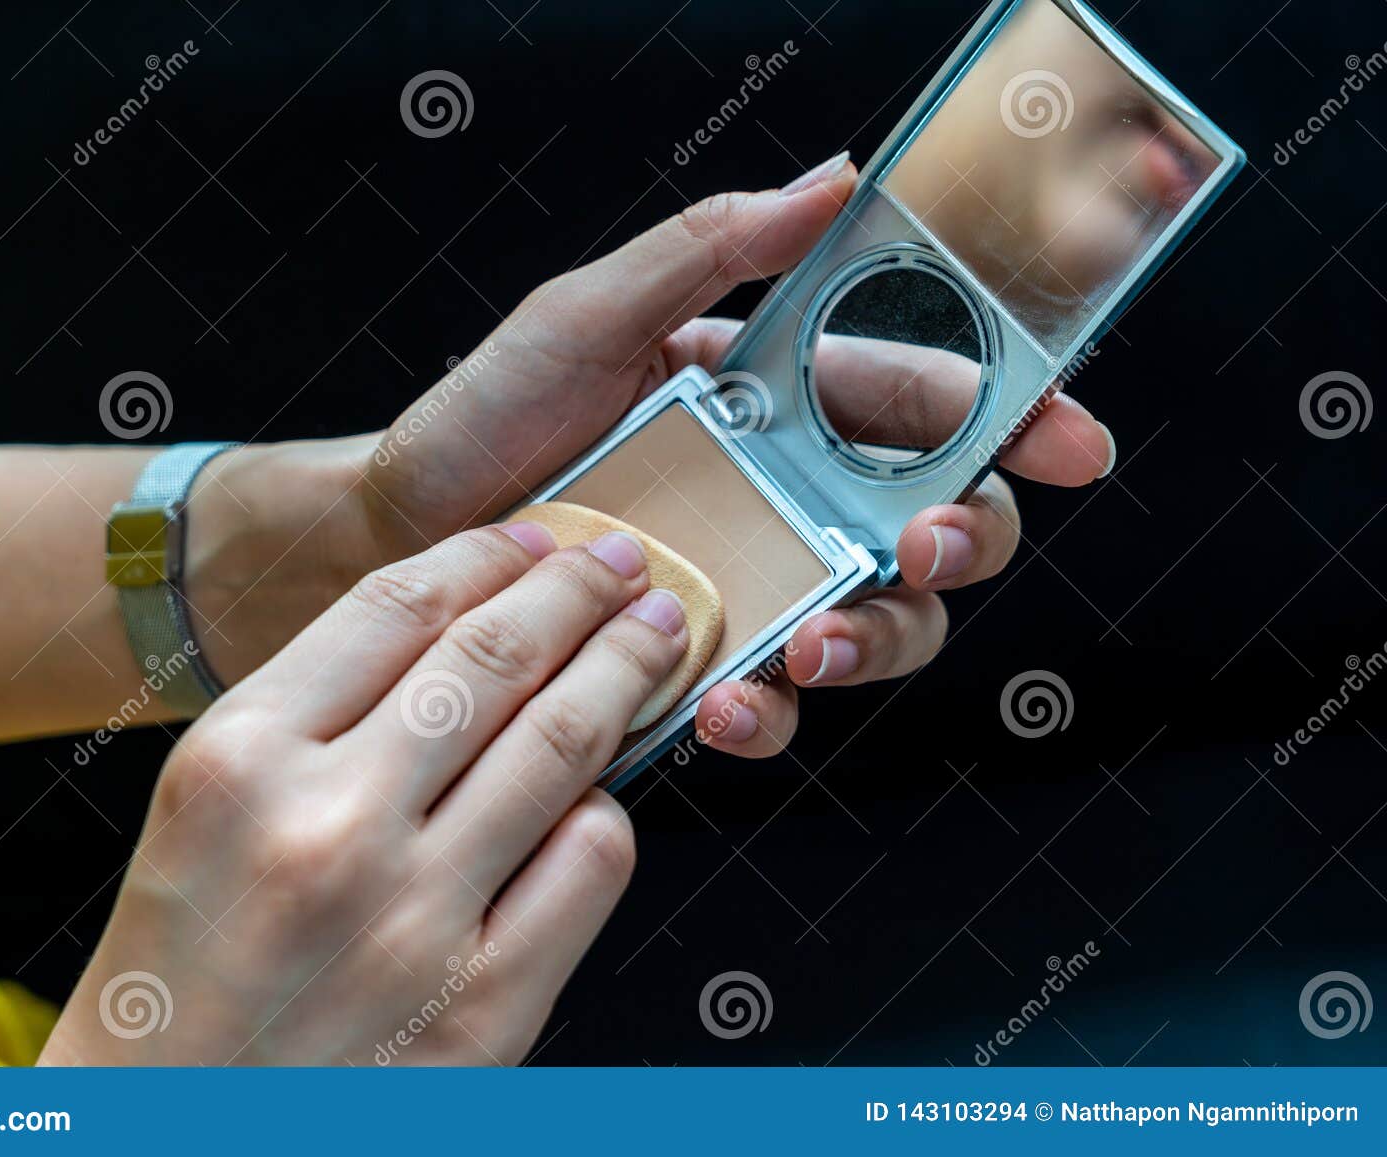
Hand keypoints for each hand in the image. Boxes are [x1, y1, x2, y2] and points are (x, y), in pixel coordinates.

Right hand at [40, 520, 685, 1064]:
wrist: (165, 1128)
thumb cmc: (181, 970)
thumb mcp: (208, 808)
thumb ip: (319, 715)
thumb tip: (466, 634)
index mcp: (240, 759)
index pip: (396, 607)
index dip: (486, 554)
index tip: (532, 537)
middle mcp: (330, 826)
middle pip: (494, 658)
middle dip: (575, 591)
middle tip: (620, 562)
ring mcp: (415, 918)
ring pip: (562, 743)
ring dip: (622, 669)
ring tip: (652, 634)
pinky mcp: (484, 1005)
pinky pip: (589, 860)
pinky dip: (606, 808)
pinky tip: (601, 790)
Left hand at [354, 154, 1114, 756]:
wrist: (408, 529)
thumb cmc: (494, 411)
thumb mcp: (594, 312)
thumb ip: (710, 250)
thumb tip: (831, 180)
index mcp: (788, 404)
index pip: (936, 409)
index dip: (1023, 423)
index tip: (1071, 442)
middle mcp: (792, 499)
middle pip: (940, 529)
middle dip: (963, 544)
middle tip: (924, 545)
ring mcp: (757, 588)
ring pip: (882, 629)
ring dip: (877, 642)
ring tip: (816, 643)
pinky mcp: (706, 667)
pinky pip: (779, 706)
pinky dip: (773, 713)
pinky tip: (735, 700)